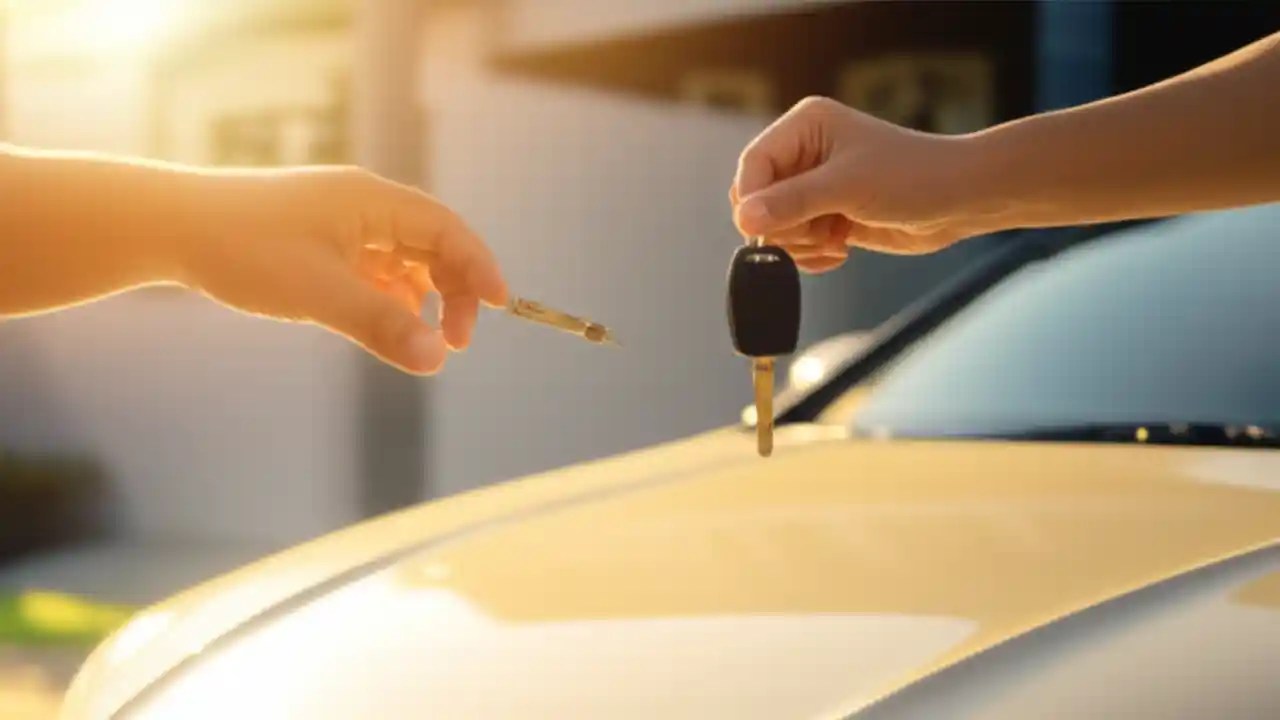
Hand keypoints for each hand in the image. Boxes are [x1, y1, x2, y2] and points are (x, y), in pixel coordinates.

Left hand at [180, 166, 507, 374]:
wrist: (170, 227)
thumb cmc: (243, 250)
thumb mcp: (320, 294)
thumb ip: (383, 325)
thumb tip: (438, 360)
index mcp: (372, 201)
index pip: (448, 229)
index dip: (480, 267)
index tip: (501, 308)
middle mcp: (363, 205)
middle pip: (433, 243)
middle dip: (454, 290)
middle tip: (456, 341)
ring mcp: (341, 221)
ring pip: (404, 258)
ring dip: (422, 296)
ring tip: (421, 338)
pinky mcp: (319, 240)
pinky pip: (374, 267)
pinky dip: (389, 296)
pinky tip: (384, 322)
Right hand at [730, 96, 995, 272]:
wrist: (960, 200)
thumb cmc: (913, 176)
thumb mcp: (848, 186)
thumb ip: (792, 202)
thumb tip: (744, 220)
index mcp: (805, 126)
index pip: (754, 165)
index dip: (752, 201)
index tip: (763, 230)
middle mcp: (804, 152)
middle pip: (757, 199)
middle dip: (782, 226)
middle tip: (817, 231)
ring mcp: (815, 185)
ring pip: (774, 227)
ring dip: (800, 244)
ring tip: (836, 240)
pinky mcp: (827, 214)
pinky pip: (795, 243)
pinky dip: (811, 255)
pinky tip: (840, 250)